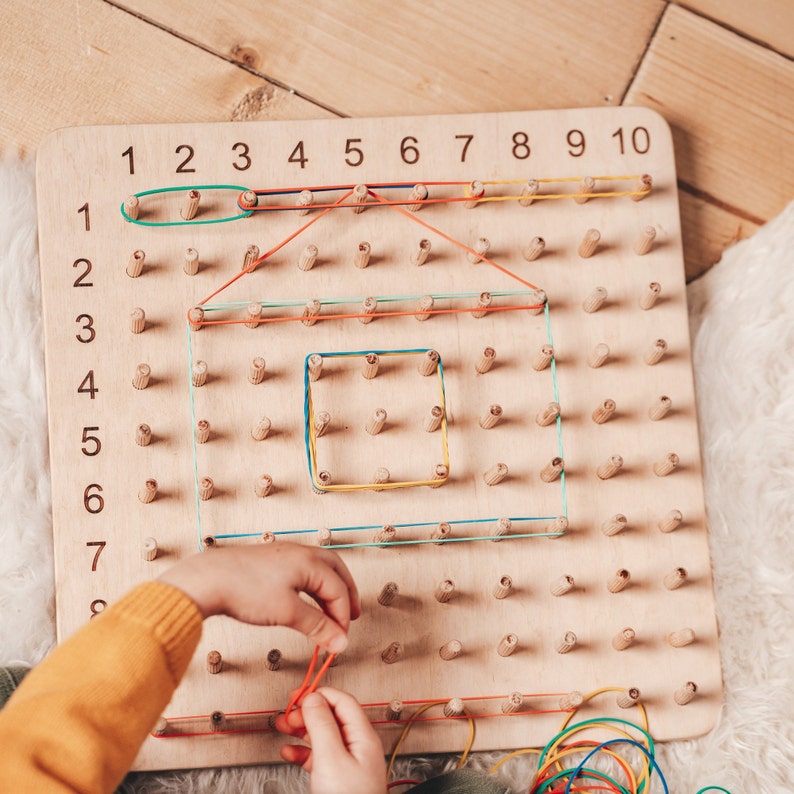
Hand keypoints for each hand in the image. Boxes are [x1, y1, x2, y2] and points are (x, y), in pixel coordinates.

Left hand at [158, 543, 359, 653]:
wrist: (208, 579)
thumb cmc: (244, 589)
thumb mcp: (287, 612)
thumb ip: (317, 627)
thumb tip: (339, 641)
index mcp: (310, 561)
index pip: (339, 590)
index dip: (343, 617)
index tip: (340, 640)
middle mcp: (300, 553)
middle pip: (336, 572)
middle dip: (346, 595)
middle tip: (351, 616)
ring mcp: (285, 555)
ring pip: (319, 571)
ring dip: (328, 592)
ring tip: (330, 612)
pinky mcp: (270, 562)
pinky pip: (302, 572)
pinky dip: (311, 588)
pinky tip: (305, 601)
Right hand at [278, 687, 386, 793]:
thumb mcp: (331, 759)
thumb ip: (321, 725)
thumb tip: (313, 698)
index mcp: (362, 736)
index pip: (342, 701)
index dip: (319, 693)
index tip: (298, 695)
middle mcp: (357, 746)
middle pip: (331, 716)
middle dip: (307, 711)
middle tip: (287, 713)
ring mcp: (347, 763)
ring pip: (322, 735)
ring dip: (301, 729)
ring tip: (283, 727)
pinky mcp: (337, 778)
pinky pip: (318, 756)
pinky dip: (301, 751)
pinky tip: (289, 751)